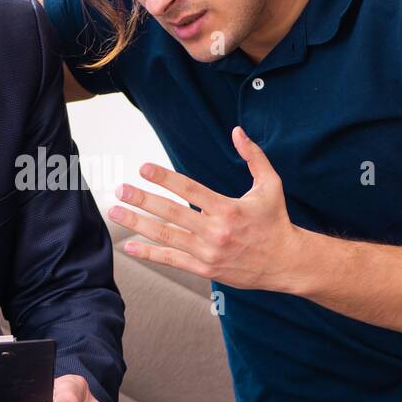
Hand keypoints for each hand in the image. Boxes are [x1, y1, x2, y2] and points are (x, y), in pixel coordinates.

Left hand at [108, 126, 305, 292]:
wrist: (286, 263)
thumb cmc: (276, 221)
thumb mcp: (271, 185)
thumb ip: (254, 157)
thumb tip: (237, 131)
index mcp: (229, 208)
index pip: (190, 189)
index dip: (165, 178)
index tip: (143, 168)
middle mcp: (216, 231)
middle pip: (171, 213)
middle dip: (142, 200)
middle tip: (120, 189)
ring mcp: (208, 253)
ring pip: (166, 236)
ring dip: (137, 224)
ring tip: (116, 213)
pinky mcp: (205, 270)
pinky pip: (172, 260)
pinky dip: (149, 254)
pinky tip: (129, 246)